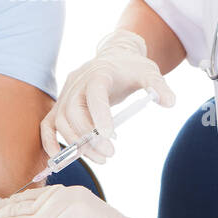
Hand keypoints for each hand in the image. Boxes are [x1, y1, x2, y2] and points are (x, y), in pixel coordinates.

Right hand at [40, 29, 174, 163]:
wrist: (114, 59)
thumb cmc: (131, 68)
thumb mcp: (149, 73)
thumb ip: (159, 86)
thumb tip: (170, 102)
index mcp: (99, 73)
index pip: (95, 93)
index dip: (99, 115)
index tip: (109, 137)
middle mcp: (77, 82)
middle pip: (73, 111)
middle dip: (88, 137)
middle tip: (109, 155)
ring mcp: (66, 94)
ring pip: (60, 121)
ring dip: (76, 144)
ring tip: (101, 158)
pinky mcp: (60, 105)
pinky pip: (48, 123)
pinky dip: (50, 140)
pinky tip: (62, 157)